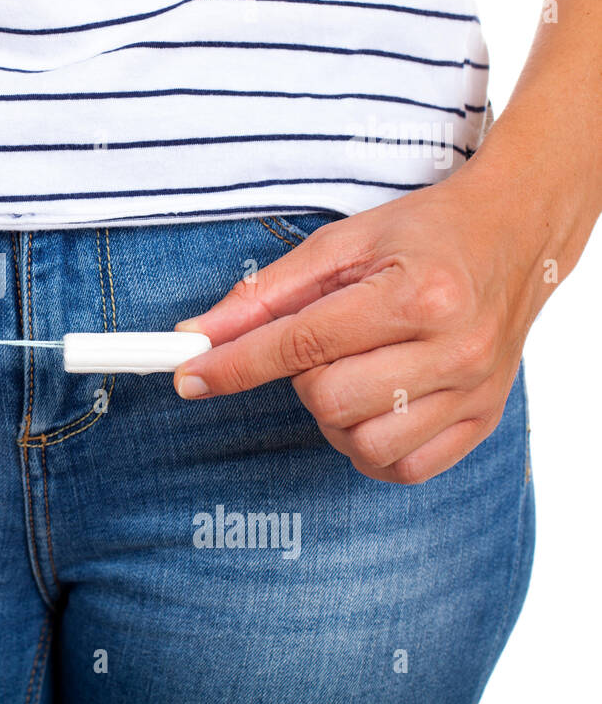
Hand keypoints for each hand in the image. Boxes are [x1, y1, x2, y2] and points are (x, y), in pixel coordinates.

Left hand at [172, 174, 557, 484]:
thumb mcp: (339, 245)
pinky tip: (373, 404)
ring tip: (352, 369)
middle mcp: (455, 348)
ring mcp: (475, 391)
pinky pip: (404, 469)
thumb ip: (263, 295)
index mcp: (419, 294)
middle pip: (329, 400)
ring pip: (363, 444)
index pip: (301, 344)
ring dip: (335, 415)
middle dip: (301, 378)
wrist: (515, 235)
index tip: (188, 376)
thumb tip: (198, 337)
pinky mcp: (485, 420)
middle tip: (322, 344)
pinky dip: (372, 446)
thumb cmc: (425, 235)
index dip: (235, 364)